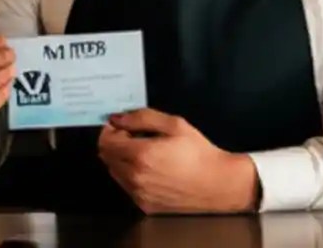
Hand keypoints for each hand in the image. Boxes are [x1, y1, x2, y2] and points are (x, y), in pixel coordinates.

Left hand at [97, 108, 258, 213]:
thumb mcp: (175, 124)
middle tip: (134, 137)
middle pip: (106, 157)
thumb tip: (118, 118)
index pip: (105, 142)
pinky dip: (131, 176)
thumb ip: (142, 117)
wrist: (217, 184)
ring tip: (145, 153)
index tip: (122, 126)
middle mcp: (135, 177)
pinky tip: (151, 170)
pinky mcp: (145, 206)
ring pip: (114, 173)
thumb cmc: (199, 152)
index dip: (111, 130)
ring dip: (121, 160)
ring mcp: (139, 194)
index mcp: (141, 155)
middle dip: (115, 144)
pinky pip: (127, 187)